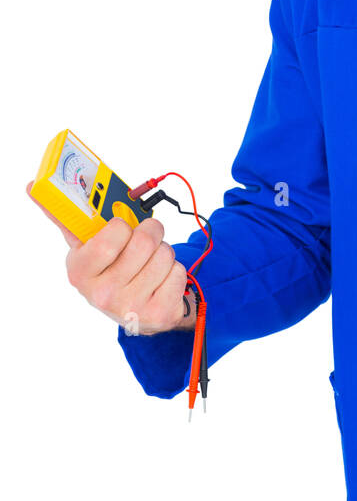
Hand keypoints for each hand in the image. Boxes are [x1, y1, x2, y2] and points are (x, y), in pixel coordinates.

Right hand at [27, 183, 192, 334]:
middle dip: (150, 231)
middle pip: (143, 242)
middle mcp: (103, 294)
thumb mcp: (86, 248)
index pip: (109, 237)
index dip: (121, 226)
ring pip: (165, 254)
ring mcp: (132, 307)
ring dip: (163, 251)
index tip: (120, 228)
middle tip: (144, 236)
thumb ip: (69, 218)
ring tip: (149, 262)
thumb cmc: (109, 270)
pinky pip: (179, 272)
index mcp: (80, 272)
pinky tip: (160, 280)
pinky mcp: (159, 314)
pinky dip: (174, 270)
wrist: (134, 312)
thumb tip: (34, 187)